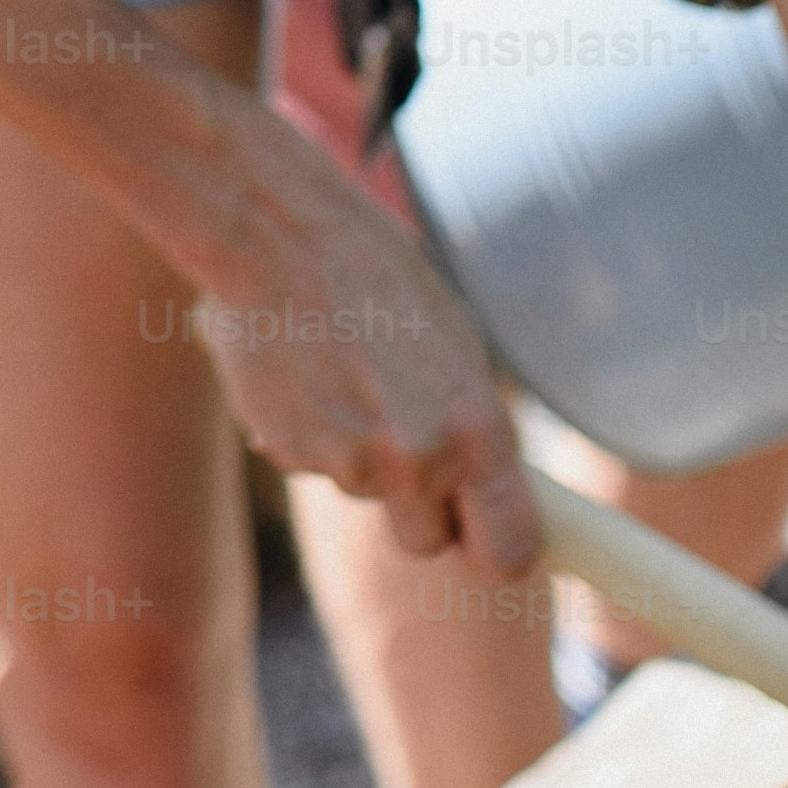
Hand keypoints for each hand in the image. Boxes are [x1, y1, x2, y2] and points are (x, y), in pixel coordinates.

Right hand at [172, 103, 541, 573]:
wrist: (277, 235)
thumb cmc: (377, 274)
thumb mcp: (456, 343)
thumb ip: (472, 427)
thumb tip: (485, 492)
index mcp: (476, 428)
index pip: (509, 551)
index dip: (497, 549)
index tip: (487, 537)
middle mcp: (417, 458)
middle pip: (427, 543)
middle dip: (420, 509)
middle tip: (404, 441)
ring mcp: (347, 462)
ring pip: (366, 496)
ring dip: (362, 456)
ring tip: (347, 374)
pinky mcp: (287, 453)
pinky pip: (315, 466)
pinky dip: (314, 435)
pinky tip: (308, 373)